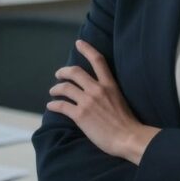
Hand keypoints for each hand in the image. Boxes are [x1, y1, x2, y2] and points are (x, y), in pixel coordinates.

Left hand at [48, 40, 158, 164]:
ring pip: (65, 88)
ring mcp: (88, 101)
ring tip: (53, 91)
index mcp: (109, 84)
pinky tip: (51, 105)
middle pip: (75, 72)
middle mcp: (97, 89)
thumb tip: (96, 90)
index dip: (87, 49)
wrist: (127, 137)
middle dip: (63, 71)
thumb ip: (108, 92)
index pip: (98, 60)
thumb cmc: (127, 122)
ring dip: (56, 88)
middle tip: (59, 74)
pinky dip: (54, 104)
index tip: (79, 43)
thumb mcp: (120, 99)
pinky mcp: (80, 115)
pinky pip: (61, 105)